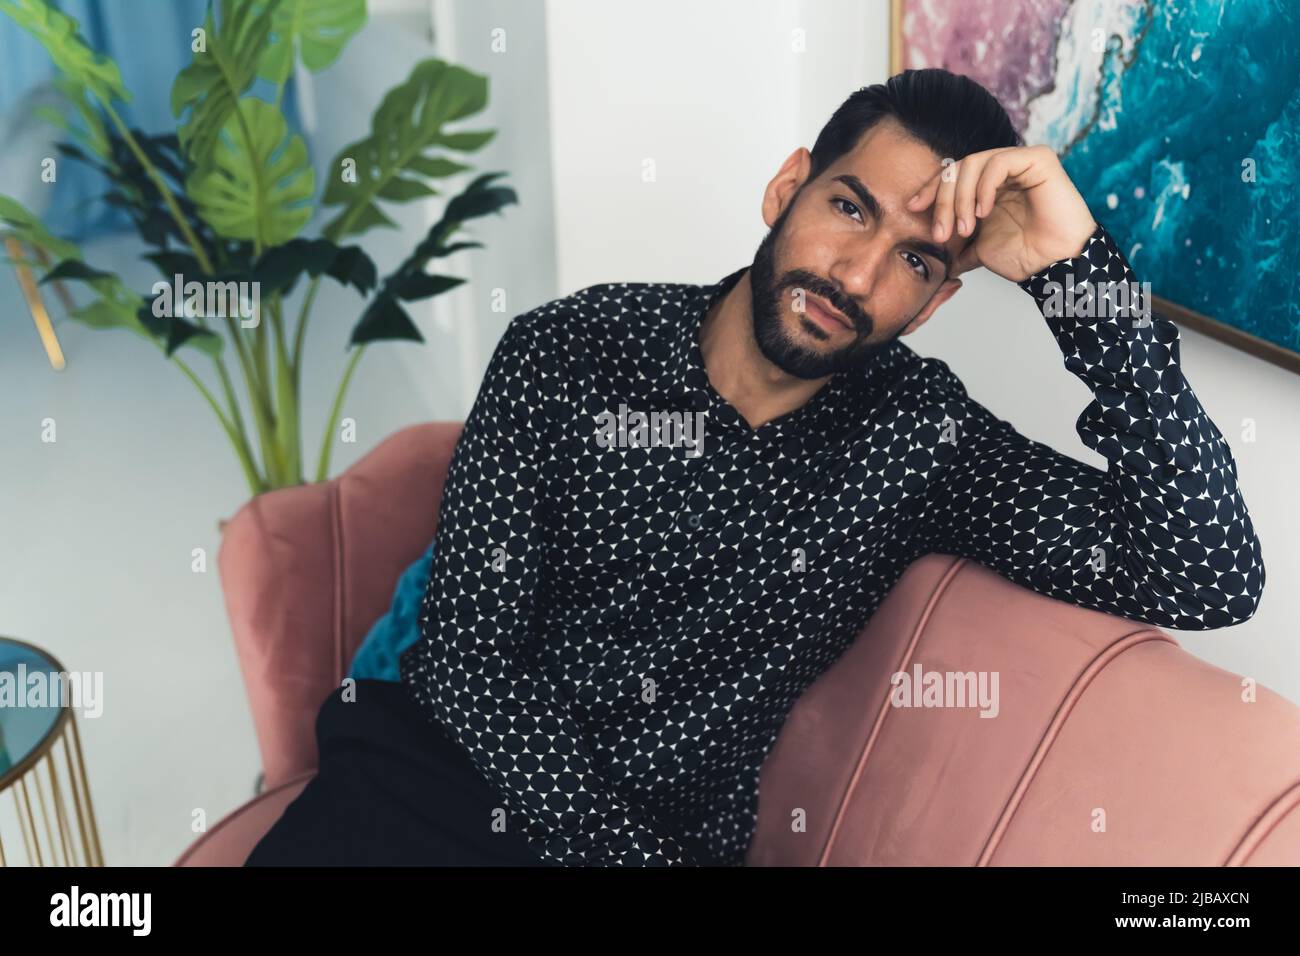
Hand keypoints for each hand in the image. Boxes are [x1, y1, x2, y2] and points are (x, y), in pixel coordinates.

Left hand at [906, 145, 1097, 282]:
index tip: (913, 208)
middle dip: (942, 201)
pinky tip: (983, 212)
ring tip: (965, 229)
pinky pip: (999, 162)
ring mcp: (1020, 162)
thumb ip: (956, 246)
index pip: (951, 175)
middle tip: (941, 233)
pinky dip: (983, 187)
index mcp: (988, 185)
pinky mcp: (1038, 159)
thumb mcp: (977, 250)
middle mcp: (1003, 170)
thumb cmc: (1024, 257)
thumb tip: (934, 259)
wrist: (1054, 265)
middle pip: (958, 169)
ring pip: (974, 164)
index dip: (930, 189)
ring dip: (960, 198)